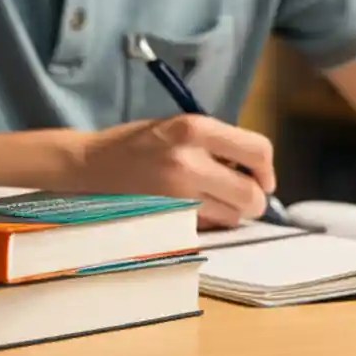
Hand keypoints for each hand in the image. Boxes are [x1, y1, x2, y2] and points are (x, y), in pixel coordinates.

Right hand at [70, 115, 275, 229]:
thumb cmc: (138, 143)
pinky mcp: (167, 219)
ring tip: (210, 200)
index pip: (258, 150)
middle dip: (254, 199)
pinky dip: (208, 224)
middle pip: (251, 194)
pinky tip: (191, 210)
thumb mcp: (180, 127)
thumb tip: (257, 170)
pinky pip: (208, 228)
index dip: (267, 169)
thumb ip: (218, 144)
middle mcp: (189, 160)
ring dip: (230, 213)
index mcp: (196, 128)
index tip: (262, 177)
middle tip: (243, 197)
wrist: (89, 165)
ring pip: (233, 217)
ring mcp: (177, 194)